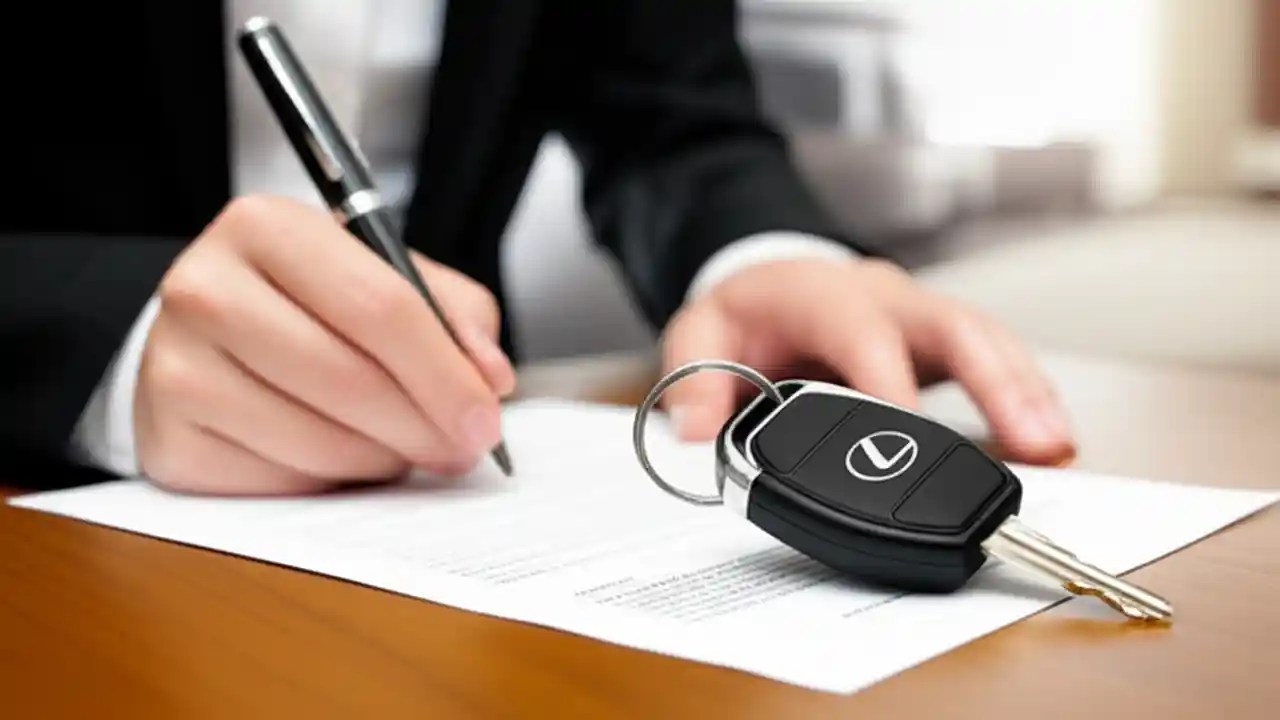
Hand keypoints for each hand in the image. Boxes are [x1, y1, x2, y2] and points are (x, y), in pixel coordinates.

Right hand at [135, 195, 515, 493]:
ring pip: (319, 442)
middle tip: (461, 448)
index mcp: (265, 227)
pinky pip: (282, 483)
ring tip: (398, 443)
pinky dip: (331, 482)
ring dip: (382, 458)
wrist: (211, 339)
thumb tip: (489, 379)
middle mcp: (203, 288)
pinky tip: (339, 456)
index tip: (486, 417)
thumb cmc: (311, 305)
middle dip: (424, 426)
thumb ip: (454, 315)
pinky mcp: (170, 442)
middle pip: (348, 379)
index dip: (445, 372)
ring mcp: (174, 367)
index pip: (379, 306)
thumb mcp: (387, 278)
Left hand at [661, 257, 1075, 465]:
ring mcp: (920, 313)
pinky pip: (995, 357)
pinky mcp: (941, 338)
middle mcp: (884, 295)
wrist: (772, 278)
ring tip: (1058, 446)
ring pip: (988, 339)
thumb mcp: (698, 336)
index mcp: (823, 292)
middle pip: (953, 325)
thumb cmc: (745, 313)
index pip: (863, 332)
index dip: (890, 384)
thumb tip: (697, 435)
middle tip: (1032, 440)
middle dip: (997, 381)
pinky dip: (1027, 393)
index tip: (911, 436)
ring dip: (1027, 390)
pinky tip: (1052, 436)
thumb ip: (695, 381)